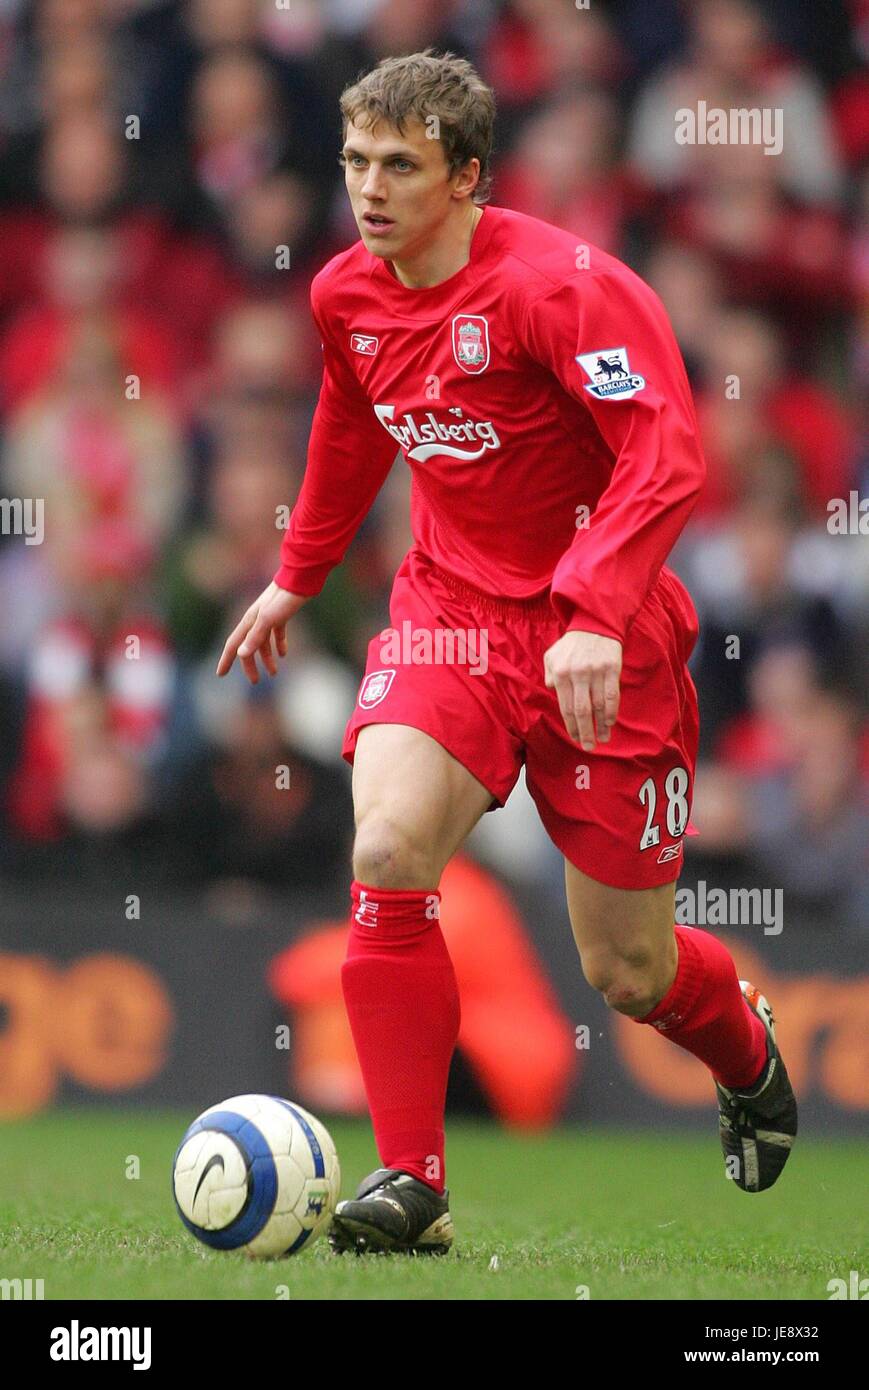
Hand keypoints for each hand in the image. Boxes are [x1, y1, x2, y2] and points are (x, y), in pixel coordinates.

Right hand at [216, 581, 307, 683]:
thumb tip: (241, 654)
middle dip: (250, 665)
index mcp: (249, 622)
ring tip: (274, 673)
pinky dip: (279, 645)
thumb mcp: (268, 619)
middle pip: (248, 647)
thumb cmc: (283, 598)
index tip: (220, 675)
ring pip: (263, 642)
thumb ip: (256, 636)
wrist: (301, 579)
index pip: (233, 645)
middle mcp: (255, 620)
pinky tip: (284, 655)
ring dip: (266, 658)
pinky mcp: (281, 615)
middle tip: (255, 682)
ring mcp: (268, 617)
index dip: (226, 660)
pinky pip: (276, 634)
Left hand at [543, 629, 621, 749]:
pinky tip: (611, 722)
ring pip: (599, 705)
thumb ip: (549, 674)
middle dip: (585, 732)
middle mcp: (577, 674)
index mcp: (561, 673)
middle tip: (588, 747)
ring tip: (603, 739)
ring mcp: (596, 671)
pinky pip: (612, 695)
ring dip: (601, 726)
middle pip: (582, 710)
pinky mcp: (612, 668)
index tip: (575, 738)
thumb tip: (553, 691)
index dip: (571, 725)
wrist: (595, 624)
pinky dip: (612, 711)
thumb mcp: (552, 656)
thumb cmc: (571, 644)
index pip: (565, 706)